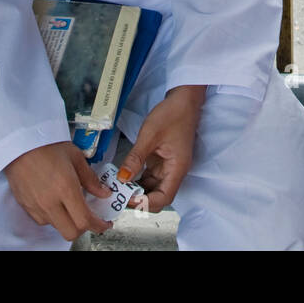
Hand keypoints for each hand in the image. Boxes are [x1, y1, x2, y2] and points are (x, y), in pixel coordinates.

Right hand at [2, 141, 112, 240]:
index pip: (84, 220)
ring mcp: (36, 206)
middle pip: (70, 232)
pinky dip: (53, 216)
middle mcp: (50, 202)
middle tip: (90, 217)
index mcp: (65, 188)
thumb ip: (91, 178)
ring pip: (57, 227)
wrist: (19, 143)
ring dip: (68, 222)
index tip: (105, 223)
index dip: (98, 225)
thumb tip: (104, 192)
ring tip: (72, 206)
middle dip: (84, 228)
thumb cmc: (47, 145)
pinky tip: (56, 202)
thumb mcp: (76, 157)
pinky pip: (43, 220)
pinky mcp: (26, 206)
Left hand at [117, 84, 204, 211]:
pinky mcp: (163, 160)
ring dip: (138, 190)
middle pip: (159, 196)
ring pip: (154, 188)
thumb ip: (135, 158)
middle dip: (141, 199)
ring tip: (119, 187)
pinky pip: (151, 176)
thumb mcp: (150, 135)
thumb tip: (122, 178)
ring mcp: (169, 166)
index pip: (164, 198)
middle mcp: (175, 171)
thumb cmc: (171, 115)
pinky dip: (139, 179)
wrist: (183, 99)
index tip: (128, 199)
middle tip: (119, 195)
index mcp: (177, 168)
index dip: (146, 203)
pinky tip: (126, 176)